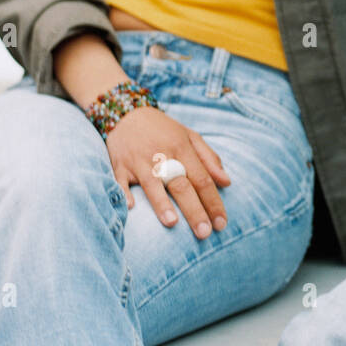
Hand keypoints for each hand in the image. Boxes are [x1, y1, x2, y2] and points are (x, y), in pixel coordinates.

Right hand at [104, 105, 230, 237]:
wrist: (126, 113)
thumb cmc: (163, 130)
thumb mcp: (190, 137)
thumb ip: (209, 158)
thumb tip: (227, 182)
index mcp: (182, 148)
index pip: (202, 179)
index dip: (213, 201)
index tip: (222, 223)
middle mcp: (162, 155)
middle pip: (181, 185)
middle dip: (194, 210)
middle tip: (204, 233)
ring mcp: (139, 161)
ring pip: (152, 184)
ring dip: (161, 203)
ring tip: (172, 223)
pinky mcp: (119, 165)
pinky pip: (120, 181)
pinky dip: (123, 193)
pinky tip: (131, 207)